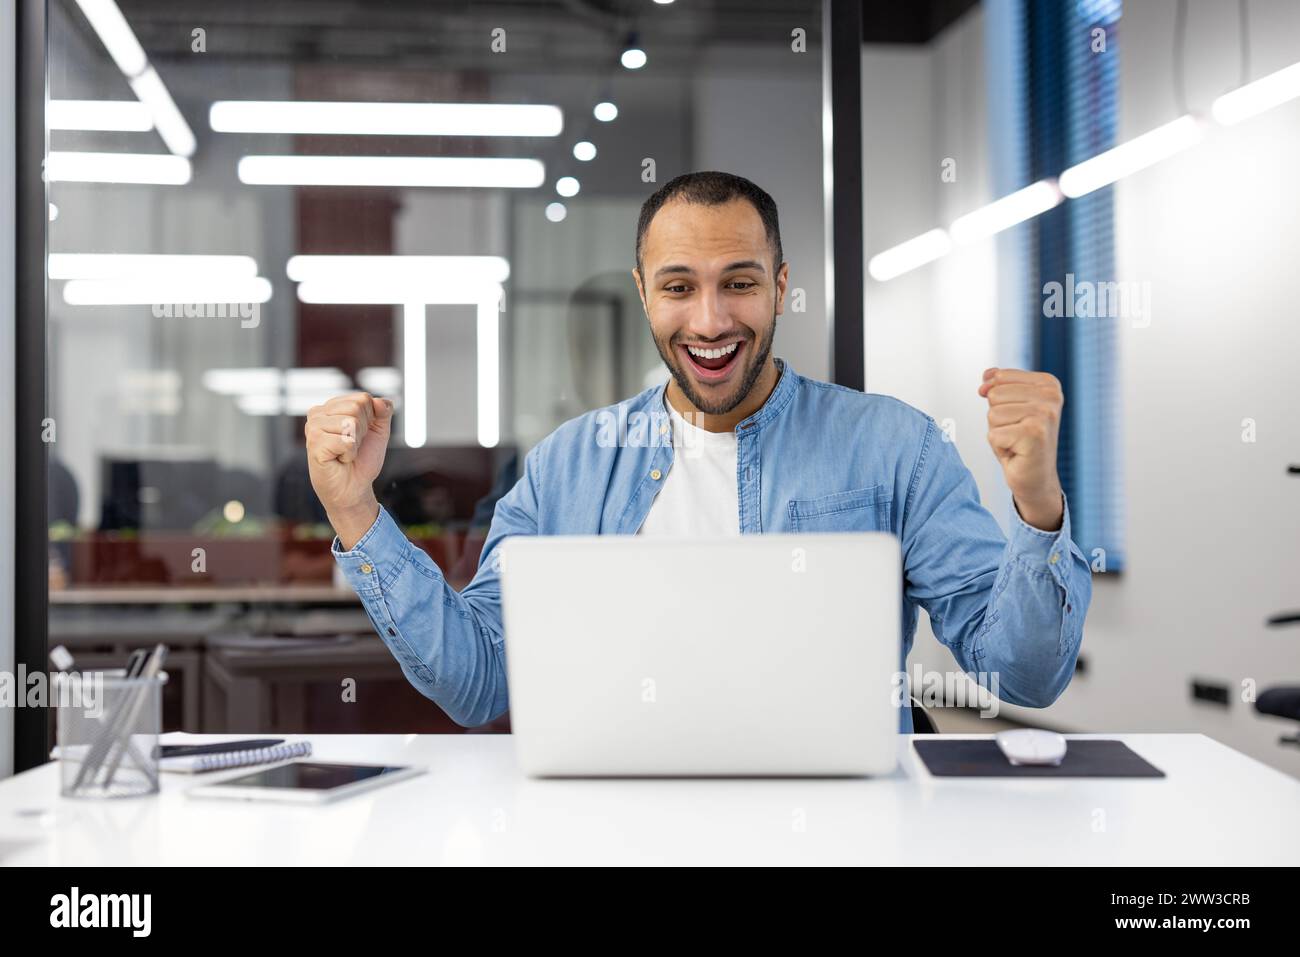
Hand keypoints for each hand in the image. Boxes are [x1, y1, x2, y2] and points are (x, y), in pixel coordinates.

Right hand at [305, 392, 392, 547]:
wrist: (354, 488)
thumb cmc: (362, 460)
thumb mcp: (378, 431)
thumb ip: (383, 412)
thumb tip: (380, 401)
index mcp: (331, 407)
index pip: (362, 398)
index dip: (370, 419)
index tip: (360, 435)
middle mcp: (318, 413)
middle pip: (357, 407)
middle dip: (363, 431)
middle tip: (353, 446)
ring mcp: (313, 428)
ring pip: (351, 422)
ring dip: (356, 443)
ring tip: (345, 452)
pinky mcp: (314, 444)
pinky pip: (346, 440)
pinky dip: (350, 454)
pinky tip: (339, 460)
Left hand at [977, 368, 1063, 530]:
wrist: (1035, 477)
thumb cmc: (1020, 441)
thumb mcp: (1007, 406)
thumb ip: (997, 384)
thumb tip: (987, 375)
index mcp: (1048, 384)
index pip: (998, 378)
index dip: (998, 401)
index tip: (1016, 417)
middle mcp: (1051, 396)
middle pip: (994, 395)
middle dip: (997, 418)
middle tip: (1015, 432)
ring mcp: (1045, 414)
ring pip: (993, 414)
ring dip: (998, 432)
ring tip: (1016, 441)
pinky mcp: (1035, 434)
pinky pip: (993, 434)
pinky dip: (999, 447)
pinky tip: (1016, 452)